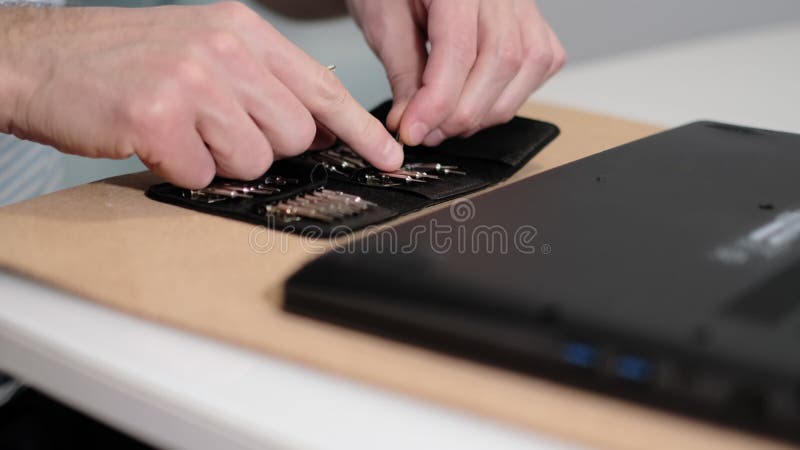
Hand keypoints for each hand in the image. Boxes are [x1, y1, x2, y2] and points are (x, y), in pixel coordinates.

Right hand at [0, 3, 402, 188]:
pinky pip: (204, 174)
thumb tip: (316, 128)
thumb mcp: (205, 49)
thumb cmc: (125, 62)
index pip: (322, 86)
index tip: (390, 157)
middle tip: (216, 127)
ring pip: (255, 159)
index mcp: (242, 30)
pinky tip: (155, 141)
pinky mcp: (160, 117)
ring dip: (219, 160)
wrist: (42, 60)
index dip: (360, 129)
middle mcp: (224, 49)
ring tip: (181, 130)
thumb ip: (263, 82)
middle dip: (263, 146)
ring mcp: (193, 80)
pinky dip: (180, 170)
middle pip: (295, 134)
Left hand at [346, 0, 565, 146]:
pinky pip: (540, 64)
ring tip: (448, 122)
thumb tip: (412, 122)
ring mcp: (523, 4)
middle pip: (500, 61)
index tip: (413, 131)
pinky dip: (511, 94)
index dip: (436, 102)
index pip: (459, 50)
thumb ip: (403, 72)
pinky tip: (479, 101)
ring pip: (526, 67)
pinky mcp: (535, 20)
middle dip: (461, 113)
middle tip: (426, 133)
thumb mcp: (384, 20)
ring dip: (487, 110)